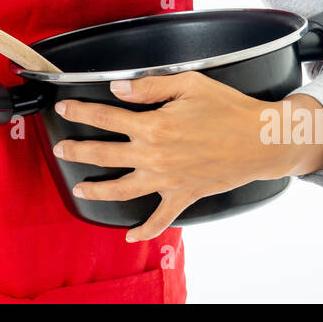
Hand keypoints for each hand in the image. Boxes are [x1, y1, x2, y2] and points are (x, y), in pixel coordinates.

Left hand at [51, 71, 300, 242]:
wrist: (261, 140)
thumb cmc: (228, 109)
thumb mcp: (188, 84)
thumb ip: (149, 87)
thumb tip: (118, 88)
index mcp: (153, 125)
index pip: (105, 117)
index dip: (80, 112)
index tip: (65, 110)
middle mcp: (154, 156)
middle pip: (104, 154)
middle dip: (78, 150)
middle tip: (61, 149)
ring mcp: (166, 180)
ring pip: (121, 189)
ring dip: (97, 189)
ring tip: (80, 188)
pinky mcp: (182, 195)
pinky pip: (159, 219)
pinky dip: (144, 231)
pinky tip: (130, 236)